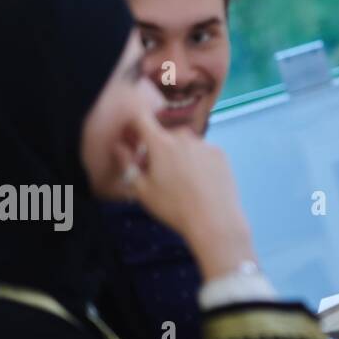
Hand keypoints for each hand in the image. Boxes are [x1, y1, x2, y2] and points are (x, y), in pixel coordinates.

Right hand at [122, 110, 256, 280]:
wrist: (214, 219)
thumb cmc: (173, 207)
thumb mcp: (142, 190)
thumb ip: (127, 164)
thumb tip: (118, 146)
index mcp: (161, 144)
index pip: (142, 119)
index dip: (135, 124)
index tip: (134, 137)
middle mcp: (184, 137)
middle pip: (165, 135)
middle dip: (158, 148)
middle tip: (157, 172)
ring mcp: (205, 144)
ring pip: (185, 143)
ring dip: (179, 153)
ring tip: (180, 181)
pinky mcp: (221, 153)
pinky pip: (202, 151)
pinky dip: (197, 160)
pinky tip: (199, 181)